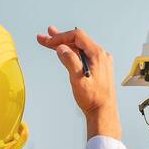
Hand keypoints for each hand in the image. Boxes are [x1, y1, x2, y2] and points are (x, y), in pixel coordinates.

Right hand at [36, 25, 120, 139]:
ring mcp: (101, 61)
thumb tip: (61, 48)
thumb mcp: (78, 79)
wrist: (103, 112)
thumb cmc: (93, 98)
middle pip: (78, 41)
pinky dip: (72, 53)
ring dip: (65, 45)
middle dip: (60, 39)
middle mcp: (101, 55)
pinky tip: (64, 52)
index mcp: (97, 54)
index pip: (77, 36)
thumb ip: (70, 60)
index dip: (61, 37)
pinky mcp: (99, 68)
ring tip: (51, 42)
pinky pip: (84, 55)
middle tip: (45, 36)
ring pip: (80, 48)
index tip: (49, 41)